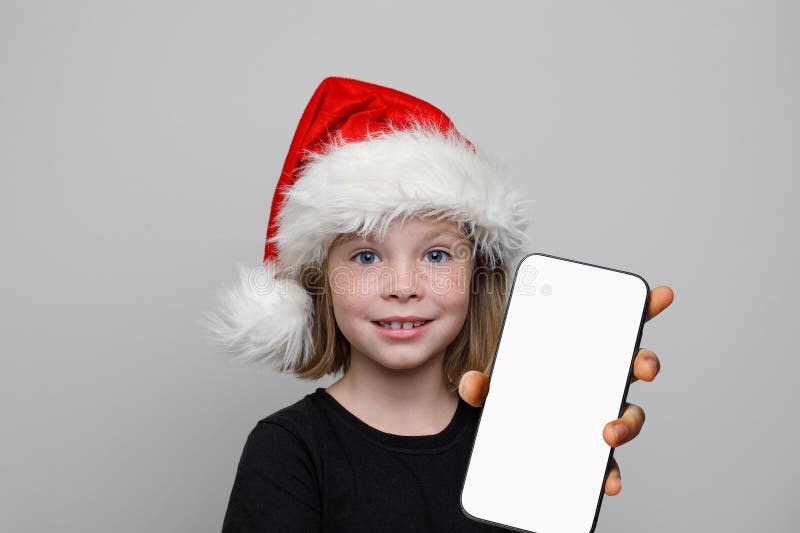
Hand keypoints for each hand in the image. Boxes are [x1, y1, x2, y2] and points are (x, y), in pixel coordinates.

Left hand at [458, 285, 673, 496]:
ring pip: (629, 414)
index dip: (640, 309)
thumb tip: (473, 384)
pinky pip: (609, 461)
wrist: (504, 443)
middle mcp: (597, 382)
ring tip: (610, 432)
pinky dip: (611, 472)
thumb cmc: (512, 399)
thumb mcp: (494, 389)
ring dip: (628, 423)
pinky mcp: (591, 451)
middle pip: (632, 368)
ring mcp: (599, 414)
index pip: (614, 328)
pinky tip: (607, 482)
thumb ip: (483, 384)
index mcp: (580, 357)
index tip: (660, 294)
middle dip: (645, 363)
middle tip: (642, 366)